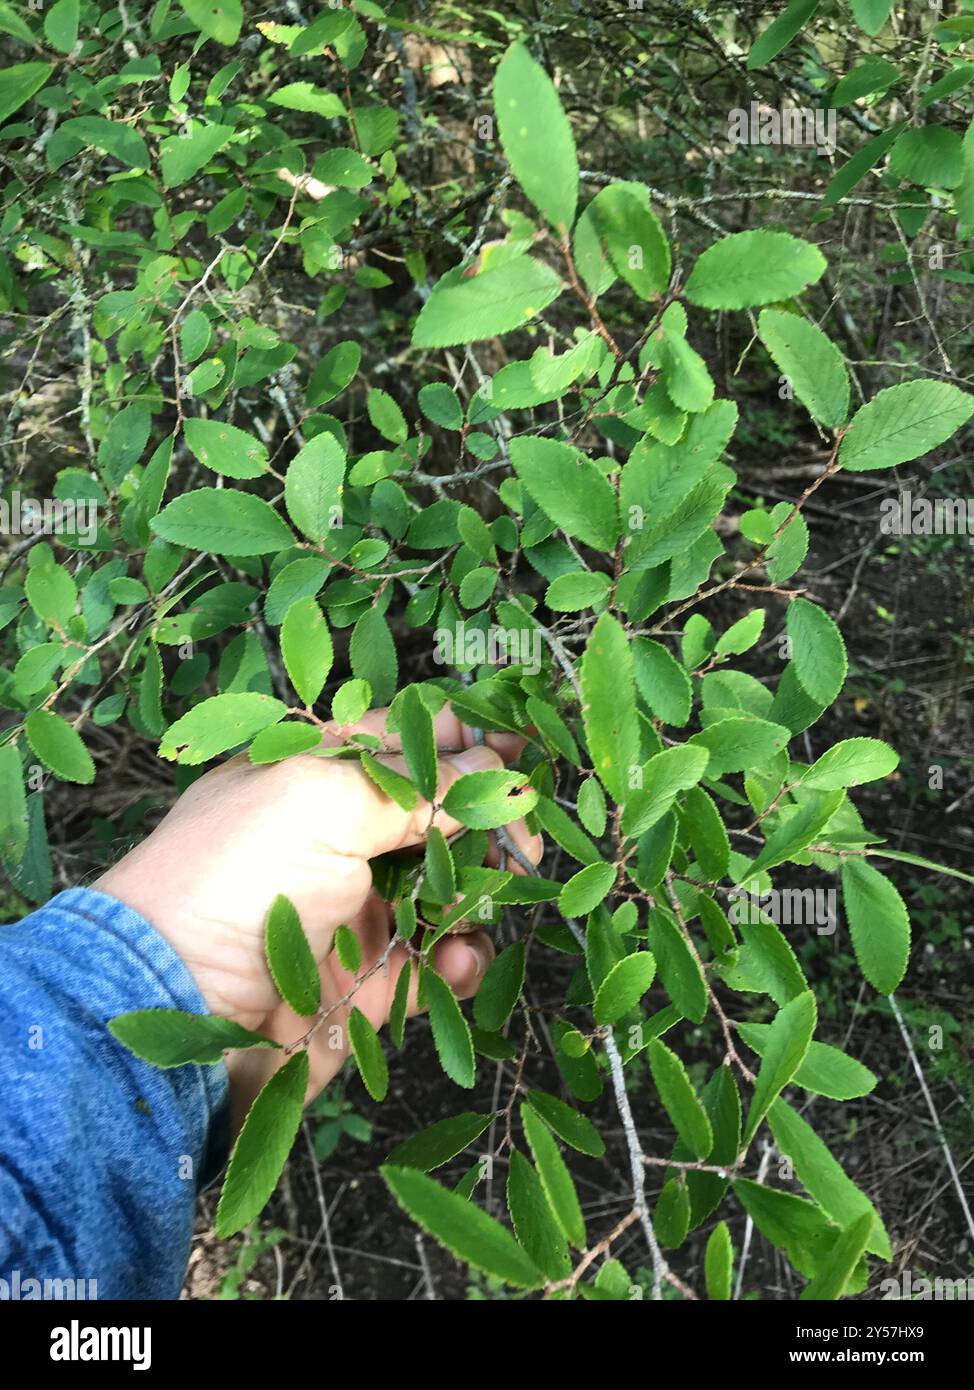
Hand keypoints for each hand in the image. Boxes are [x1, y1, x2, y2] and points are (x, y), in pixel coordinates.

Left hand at [95, 709, 540, 1125]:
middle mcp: (337, 837)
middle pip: (439, 815)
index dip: (463, 740)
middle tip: (523, 838)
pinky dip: (460, 961)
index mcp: (315, 775)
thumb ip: (417, 783)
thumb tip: (498, 767)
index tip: (523, 751)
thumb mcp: (320, 800)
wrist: (173, 1010)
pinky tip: (457, 961)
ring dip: (480, 893)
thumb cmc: (234, 881)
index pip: (404, 739)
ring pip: (449, 888)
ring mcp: (355, 910)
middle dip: (489, 822)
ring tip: (488, 905)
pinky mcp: (368, 981)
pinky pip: (437, 963)